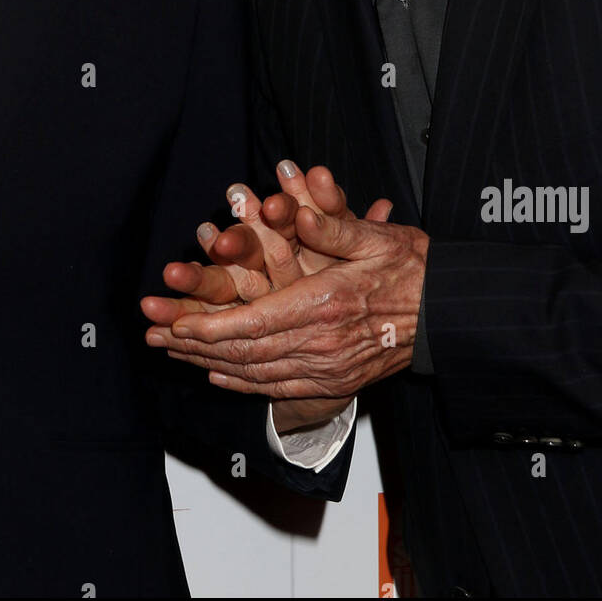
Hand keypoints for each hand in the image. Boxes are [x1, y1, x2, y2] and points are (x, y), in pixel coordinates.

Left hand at [146, 164, 426, 400]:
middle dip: (195, 346)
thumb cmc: (410, 267)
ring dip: (210, 365)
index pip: (255, 322)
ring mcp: (330, 367)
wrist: (446, 313)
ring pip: (258, 374)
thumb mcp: (375, 236)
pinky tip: (219, 377)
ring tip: (172, 354)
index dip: (210, 327)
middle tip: (154, 336)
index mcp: (327, 304)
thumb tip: (299, 212)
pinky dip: (245, 384)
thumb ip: (333, 225)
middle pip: (246, 352)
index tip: (174, 324)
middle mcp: (324, 343)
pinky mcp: (337, 380)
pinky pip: (281, 388)